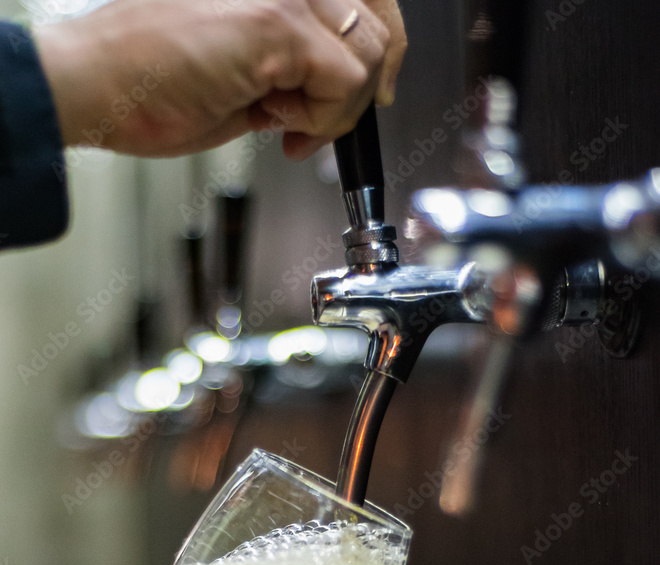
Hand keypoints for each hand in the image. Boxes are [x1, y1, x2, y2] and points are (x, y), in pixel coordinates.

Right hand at [33, 0, 406, 159]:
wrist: (100, 85)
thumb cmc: (151, 80)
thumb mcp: (246, 72)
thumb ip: (293, 70)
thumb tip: (328, 97)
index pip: (367, 3)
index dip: (377, 57)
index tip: (367, 97)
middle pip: (380, 25)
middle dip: (362, 91)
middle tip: (321, 124)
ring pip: (369, 56)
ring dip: (334, 110)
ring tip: (280, 119)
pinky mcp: (278, 23)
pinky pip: (345, 84)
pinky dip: (320, 121)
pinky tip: (275, 122)